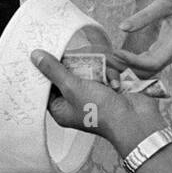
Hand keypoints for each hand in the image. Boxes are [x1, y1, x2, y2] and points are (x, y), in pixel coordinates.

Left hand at [30, 50, 164, 153]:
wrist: (135, 119)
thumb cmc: (102, 112)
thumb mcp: (73, 88)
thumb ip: (54, 70)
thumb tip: (36, 57)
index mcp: (61, 107)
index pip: (47, 84)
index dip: (49, 69)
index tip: (51, 53)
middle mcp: (75, 100)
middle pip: (70, 71)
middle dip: (82, 68)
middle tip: (88, 71)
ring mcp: (93, 92)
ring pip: (89, 68)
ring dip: (101, 71)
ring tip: (107, 83)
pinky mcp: (108, 86)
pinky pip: (105, 70)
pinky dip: (112, 74)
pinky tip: (116, 83)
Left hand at [114, 0, 171, 76]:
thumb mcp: (164, 2)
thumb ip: (144, 16)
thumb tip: (122, 27)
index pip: (151, 63)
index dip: (132, 62)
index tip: (115, 54)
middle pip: (148, 72)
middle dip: (127, 69)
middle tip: (106, 61)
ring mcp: (169, 53)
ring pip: (147, 70)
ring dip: (129, 68)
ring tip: (109, 60)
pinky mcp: (165, 49)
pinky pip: (148, 62)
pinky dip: (134, 62)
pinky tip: (120, 57)